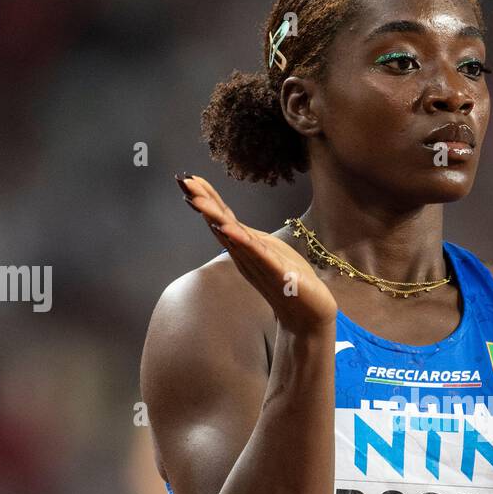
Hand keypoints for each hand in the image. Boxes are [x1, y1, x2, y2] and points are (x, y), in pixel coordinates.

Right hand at [176, 173, 336, 331]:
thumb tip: (230, 222)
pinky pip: (259, 256)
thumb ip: (248, 238)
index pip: (222, 218)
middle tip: (182, 182)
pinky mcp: (278, 274)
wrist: (309, 315)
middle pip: (220, 224)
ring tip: (198, 200)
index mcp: (244, 248)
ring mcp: (259, 265)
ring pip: (233, 238)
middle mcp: (246, 256)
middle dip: (202, 202)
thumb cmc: (290, 282)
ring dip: (215, 218)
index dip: (206, 198)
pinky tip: (229, 229)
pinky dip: (243, 242)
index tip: (187, 178)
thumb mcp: (267, 252)